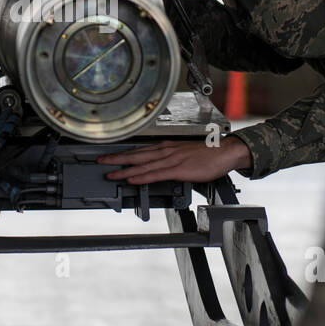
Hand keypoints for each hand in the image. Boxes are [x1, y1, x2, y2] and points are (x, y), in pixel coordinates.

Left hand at [96, 137, 251, 184]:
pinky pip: (155, 174)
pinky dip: (141, 176)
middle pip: (136, 155)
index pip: (140, 150)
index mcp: (166, 147)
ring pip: (142, 165)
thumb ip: (171, 160)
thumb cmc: (208, 154)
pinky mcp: (178, 169)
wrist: (224, 152)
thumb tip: (160, 168)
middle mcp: (165, 151)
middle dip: (116, 158)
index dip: (123, 153)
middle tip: (100, 161)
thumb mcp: (185, 153)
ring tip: (110, 173)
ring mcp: (171, 159)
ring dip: (124, 169)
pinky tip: (131, 179)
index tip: (110, 155)